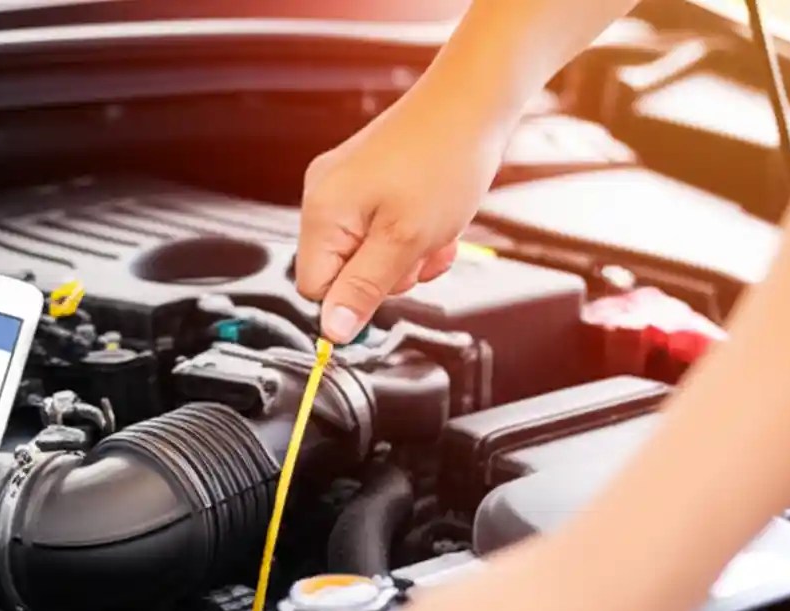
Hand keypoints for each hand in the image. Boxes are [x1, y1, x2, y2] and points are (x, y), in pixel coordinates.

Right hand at [296, 84, 505, 342]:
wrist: (474, 102)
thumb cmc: (444, 159)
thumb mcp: (406, 240)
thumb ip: (364, 289)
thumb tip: (332, 330)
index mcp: (322, 211)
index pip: (315, 288)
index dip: (355, 297)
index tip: (392, 283)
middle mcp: (323, 195)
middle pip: (343, 271)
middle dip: (388, 272)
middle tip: (420, 248)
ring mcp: (345, 184)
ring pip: (367, 252)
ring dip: (406, 253)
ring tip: (434, 229)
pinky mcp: (367, 178)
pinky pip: (380, 227)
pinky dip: (410, 232)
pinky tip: (435, 218)